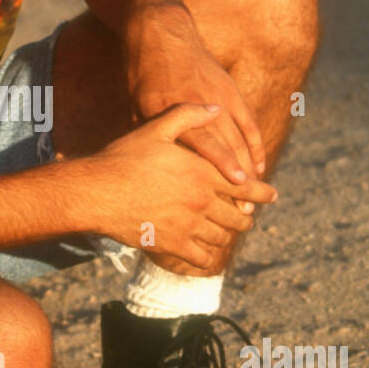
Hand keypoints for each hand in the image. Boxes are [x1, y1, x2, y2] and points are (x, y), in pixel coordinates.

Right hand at [89, 103, 277, 269]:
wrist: (95, 191)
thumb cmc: (123, 157)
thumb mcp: (155, 128)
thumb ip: (189, 116)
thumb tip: (216, 109)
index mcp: (203, 172)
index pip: (248, 186)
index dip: (264, 192)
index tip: (273, 195)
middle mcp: (202, 201)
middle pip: (239, 217)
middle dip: (244, 216)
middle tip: (243, 216)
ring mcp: (188, 226)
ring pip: (223, 238)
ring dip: (226, 235)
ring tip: (223, 232)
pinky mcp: (172, 246)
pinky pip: (203, 258)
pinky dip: (207, 256)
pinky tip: (204, 252)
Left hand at [123, 5, 266, 211]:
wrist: (161, 34)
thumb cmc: (143, 77)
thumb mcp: (138, 107)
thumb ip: (151, 138)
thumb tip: (151, 175)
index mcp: (172, 109)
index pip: (203, 142)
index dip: (220, 166)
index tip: (234, 189)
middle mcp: (199, 103)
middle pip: (226, 146)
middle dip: (237, 180)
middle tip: (243, 210)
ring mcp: (218, 95)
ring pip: (239, 138)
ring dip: (248, 168)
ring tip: (253, 196)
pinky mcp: (230, 90)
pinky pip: (248, 122)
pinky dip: (255, 145)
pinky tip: (258, 167)